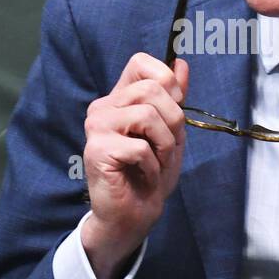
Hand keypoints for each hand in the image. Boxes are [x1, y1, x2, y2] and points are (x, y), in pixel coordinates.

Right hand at [80, 53, 189, 278]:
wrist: (134, 215)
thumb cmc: (150, 174)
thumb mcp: (171, 132)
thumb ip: (174, 98)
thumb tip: (181, 63)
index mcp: (119, 99)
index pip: (140, 62)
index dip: (165, 79)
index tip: (174, 107)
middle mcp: (103, 108)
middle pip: (152, 90)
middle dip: (174, 121)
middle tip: (166, 148)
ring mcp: (97, 127)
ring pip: (148, 115)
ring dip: (164, 146)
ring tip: (156, 163)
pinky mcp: (98, 150)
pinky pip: (141, 147)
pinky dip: (152, 166)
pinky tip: (143, 176)